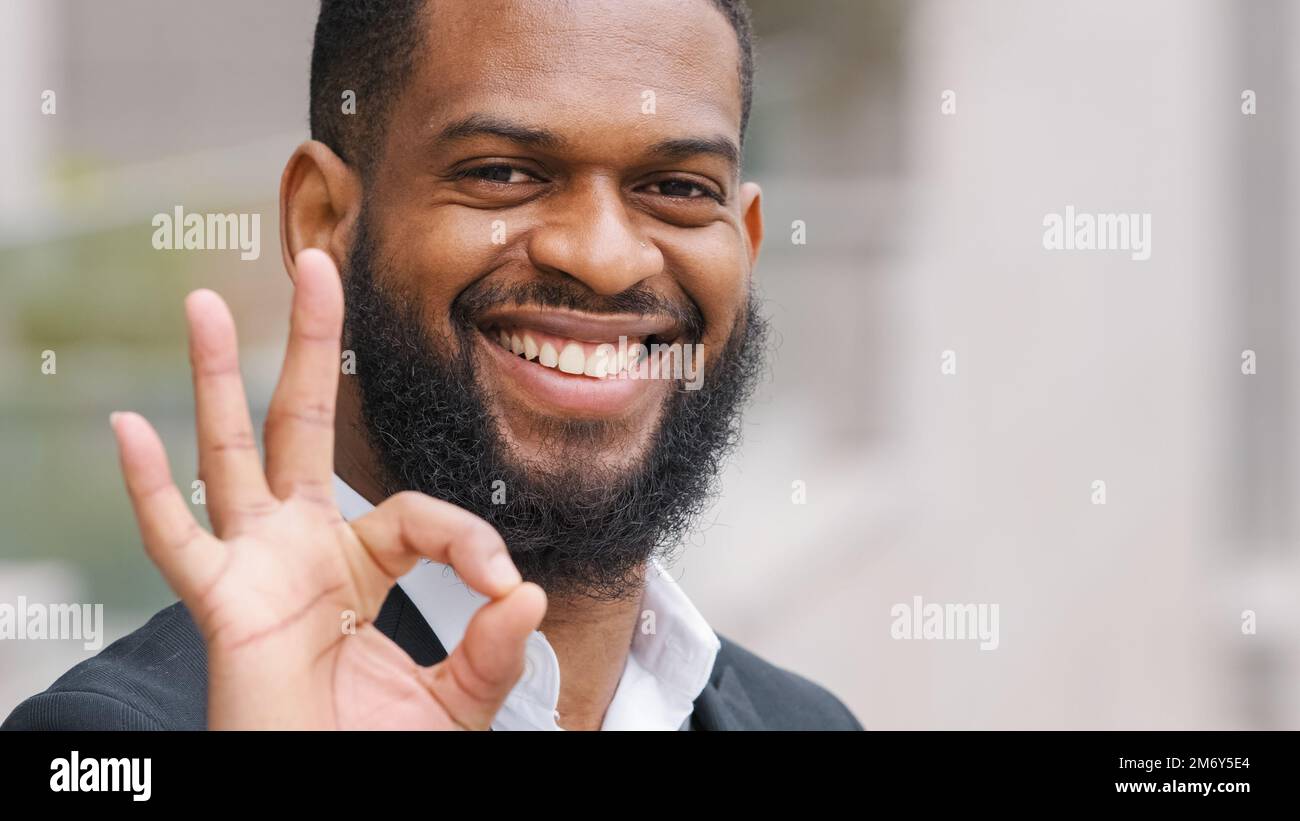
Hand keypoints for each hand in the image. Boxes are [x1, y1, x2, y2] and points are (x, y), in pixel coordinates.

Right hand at [109, 248, 546, 728]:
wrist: (332, 792)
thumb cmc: (381, 753)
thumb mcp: (459, 699)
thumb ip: (493, 648)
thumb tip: (527, 592)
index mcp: (358, 567)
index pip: (417, 513)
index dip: (470, 540)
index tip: (508, 585)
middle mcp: (301, 552)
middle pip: (303, 427)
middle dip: (311, 345)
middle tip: (319, 264)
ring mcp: (256, 571)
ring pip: (232, 457)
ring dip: (215, 379)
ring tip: (205, 302)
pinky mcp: (223, 608)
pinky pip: (177, 544)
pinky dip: (149, 490)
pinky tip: (126, 426)